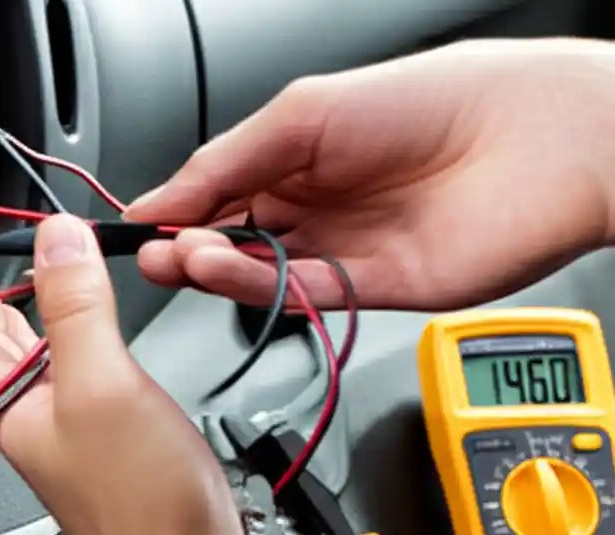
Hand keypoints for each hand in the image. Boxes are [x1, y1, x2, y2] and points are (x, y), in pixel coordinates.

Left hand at [0, 214, 295, 534]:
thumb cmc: (141, 506)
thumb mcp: (100, 384)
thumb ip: (75, 307)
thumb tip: (55, 236)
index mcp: (9, 402)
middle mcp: (31, 413)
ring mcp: (71, 424)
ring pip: (27, 348)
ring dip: (9, 301)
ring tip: (1, 262)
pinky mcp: (112, 434)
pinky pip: (74, 365)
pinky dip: (68, 328)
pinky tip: (81, 320)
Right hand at [126, 38, 614, 310]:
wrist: (534, 139)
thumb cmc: (434, 101)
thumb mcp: (301, 114)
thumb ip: (225, 162)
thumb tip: (160, 196)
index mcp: (294, 158)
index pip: (216, 194)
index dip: (175, 211)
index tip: (137, 225)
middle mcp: (315, 207)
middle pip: (231, 241)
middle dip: (187, 247)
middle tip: (156, 251)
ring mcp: (341, 249)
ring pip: (259, 273)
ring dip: (216, 269)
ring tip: (186, 255)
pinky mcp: (370, 291)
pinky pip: (302, 296)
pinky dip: (260, 288)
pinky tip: (230, 269)